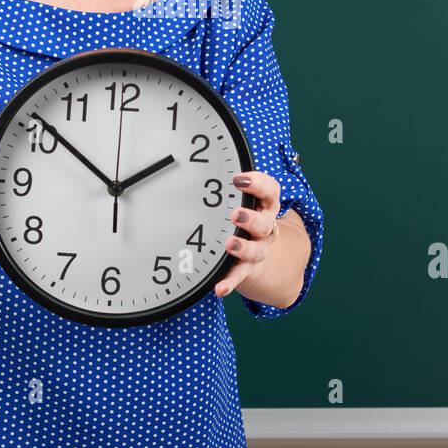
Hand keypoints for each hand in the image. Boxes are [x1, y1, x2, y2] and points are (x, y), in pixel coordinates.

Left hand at [214, 170, 280, 297]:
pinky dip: (229, 282)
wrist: (253, 248)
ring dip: (243, 247)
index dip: (258, 183)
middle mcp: (265, 227)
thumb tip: (177, 159)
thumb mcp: (234, 195)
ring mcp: (257, 249)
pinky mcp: (245, 267)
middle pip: (265, 222)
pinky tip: (219, 288)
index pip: (270, 190)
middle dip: (251, 217)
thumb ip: (217, 181)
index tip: (238, 179)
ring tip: (229, 244)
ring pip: (256, 250)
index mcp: (264, 204)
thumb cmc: (238, 213)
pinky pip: (238, 276)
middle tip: (235, 213)